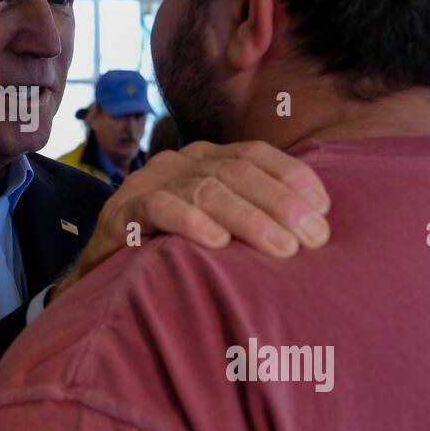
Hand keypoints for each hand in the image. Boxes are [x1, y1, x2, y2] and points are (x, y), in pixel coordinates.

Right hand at [52, 140, 330, 299]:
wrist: (105, 275)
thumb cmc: (174, 252)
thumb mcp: (219, 227)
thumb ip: (255, 219)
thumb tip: (315, 234)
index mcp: (207, 159)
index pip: (256, 154)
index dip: (293, 177)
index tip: (324, 210)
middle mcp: (181, 162)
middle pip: (238, 172)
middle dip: (281, 204)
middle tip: (314, 239)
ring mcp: (150, 182)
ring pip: (206, 189)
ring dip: (249, 218)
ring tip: (282, 248)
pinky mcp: (122, 210)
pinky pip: (160, 208)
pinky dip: (191, 222)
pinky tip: (217, 242)